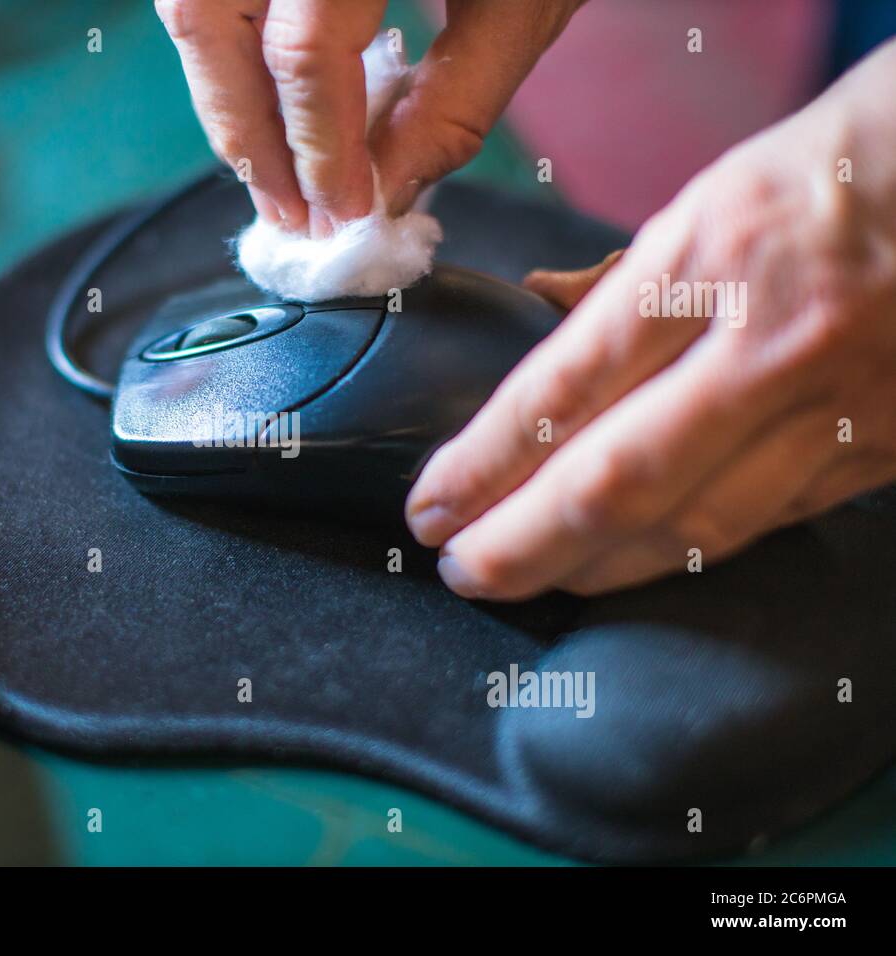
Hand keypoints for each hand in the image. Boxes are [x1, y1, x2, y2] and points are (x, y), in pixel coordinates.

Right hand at [156, 0, 582, 236]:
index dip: (317, 145)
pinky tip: (273, 113)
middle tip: (288, 214)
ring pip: (192, 7)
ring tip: (275, 179)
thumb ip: (453, 104)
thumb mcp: (521, 3)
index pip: (304, 48)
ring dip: (229, 101)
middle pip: (208, 22)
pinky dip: (235, 57)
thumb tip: (386, 195)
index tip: (339, 214)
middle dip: (247, 133)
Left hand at [406, 40, 895, 599]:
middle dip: (520, 542)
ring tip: (528, 578)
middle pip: (616, 479)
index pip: (565, 387)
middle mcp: (777, 338)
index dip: (483, 463)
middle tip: (459, 569)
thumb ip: (630, 272)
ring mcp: (844, 401)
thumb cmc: (862, 153)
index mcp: (717, 251)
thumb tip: (542, 310)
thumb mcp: (723, 184)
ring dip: (597, 567)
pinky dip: (687, 551)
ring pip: (695, 524)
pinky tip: (634, 564)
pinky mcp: (888, 445)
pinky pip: (768, 522)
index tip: (431, 503)